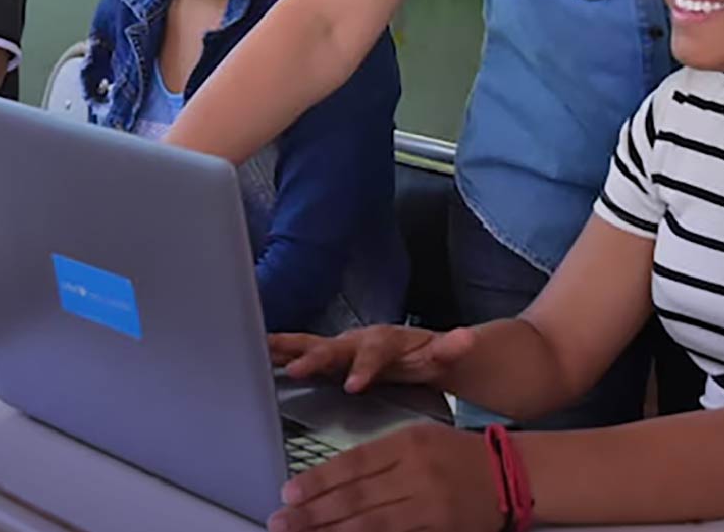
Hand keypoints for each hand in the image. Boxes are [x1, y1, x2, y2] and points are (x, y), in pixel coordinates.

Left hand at [268, 422, 504, 531]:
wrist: (511, 473)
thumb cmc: (458, 455)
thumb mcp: (420, 437)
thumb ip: (380, 456)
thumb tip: (333, 480)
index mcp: (408, 442)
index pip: (353, 463)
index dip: (319, 479)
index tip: (289, 492)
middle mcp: (416, 472)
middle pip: (356, 496)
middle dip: (314, 512)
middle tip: (281, 522)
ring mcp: (428, 505)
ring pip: (371, 523)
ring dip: (331, 531)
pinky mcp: (438, 529)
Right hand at [270, 325, 478, 392]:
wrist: (417, 351)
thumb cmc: (425, 356)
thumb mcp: (443, 355)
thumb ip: (452, 349)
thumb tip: (468, 338)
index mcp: (384, 342)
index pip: (373, 354)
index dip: (363, 369)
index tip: (353, 385)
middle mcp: (358, 340)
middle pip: (334, 347)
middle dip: (314, 358)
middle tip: (294, 371)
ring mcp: (340, 346)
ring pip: (309, 344)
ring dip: (285, 348)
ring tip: (257, 350)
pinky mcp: (327, 356)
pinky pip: (298, 351)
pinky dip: (277, 352)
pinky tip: (254, 356)